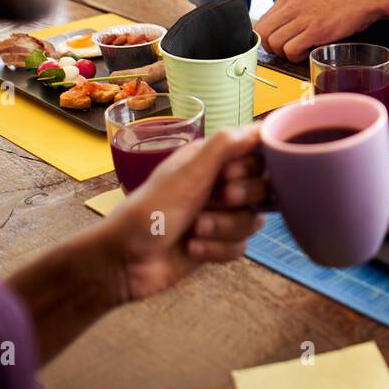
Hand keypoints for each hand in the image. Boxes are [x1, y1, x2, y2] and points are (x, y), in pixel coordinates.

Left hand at [99, 125, 267, 301]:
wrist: (125, 260)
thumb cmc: (151, 210)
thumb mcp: (188, 174)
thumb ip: (225, 146)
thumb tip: (262, 127)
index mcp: (211, 159)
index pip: (256, 150)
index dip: (254, 163)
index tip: (232, 173)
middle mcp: (219, 183)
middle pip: (262, 187)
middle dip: (241, 198)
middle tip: (221, 199)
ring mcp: (220, 215)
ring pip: (253, 220)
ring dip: (225, 227)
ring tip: (196, 229)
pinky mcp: (218, 244)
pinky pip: (241, 247)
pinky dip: (217, 249)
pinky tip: (193, 248)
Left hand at [255, 0, 388, 59]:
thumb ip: (295, 8)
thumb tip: (283, 26)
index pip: (261, 20)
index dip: (266, 36)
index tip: (276, 42)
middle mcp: (292, 5)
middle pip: (262, 33)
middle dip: (270, 47)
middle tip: (285, 50)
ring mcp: (303, 17)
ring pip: (273, 43)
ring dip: (283, 53)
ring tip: (298, 51)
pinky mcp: (315, 31)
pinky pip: (291, 50)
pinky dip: (295, 56)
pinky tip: (306, 52)